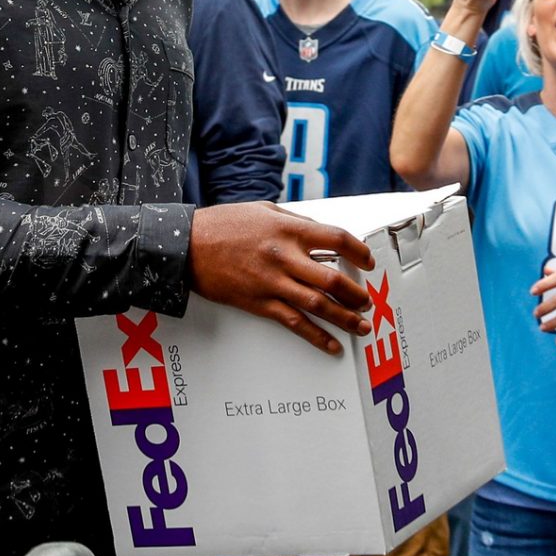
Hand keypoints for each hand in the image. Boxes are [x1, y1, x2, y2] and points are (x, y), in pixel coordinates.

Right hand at [189, 203, 375, 354]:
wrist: (187, 247)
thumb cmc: (223, 225)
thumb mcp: (264, 210)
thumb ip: (295, 222)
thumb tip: (321, 235)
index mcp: (288, 229)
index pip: (336, 239)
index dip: (358, 251)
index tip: (368, 261)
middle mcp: (284, 256)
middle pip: (333, 278)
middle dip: (356, 294)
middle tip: (367, 301)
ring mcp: (272, 282)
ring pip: (318, 305)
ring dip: (345, 318)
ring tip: (362, 325)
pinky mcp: (259, 303)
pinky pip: (294, 323)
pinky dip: (316, 336)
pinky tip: (332, 345)